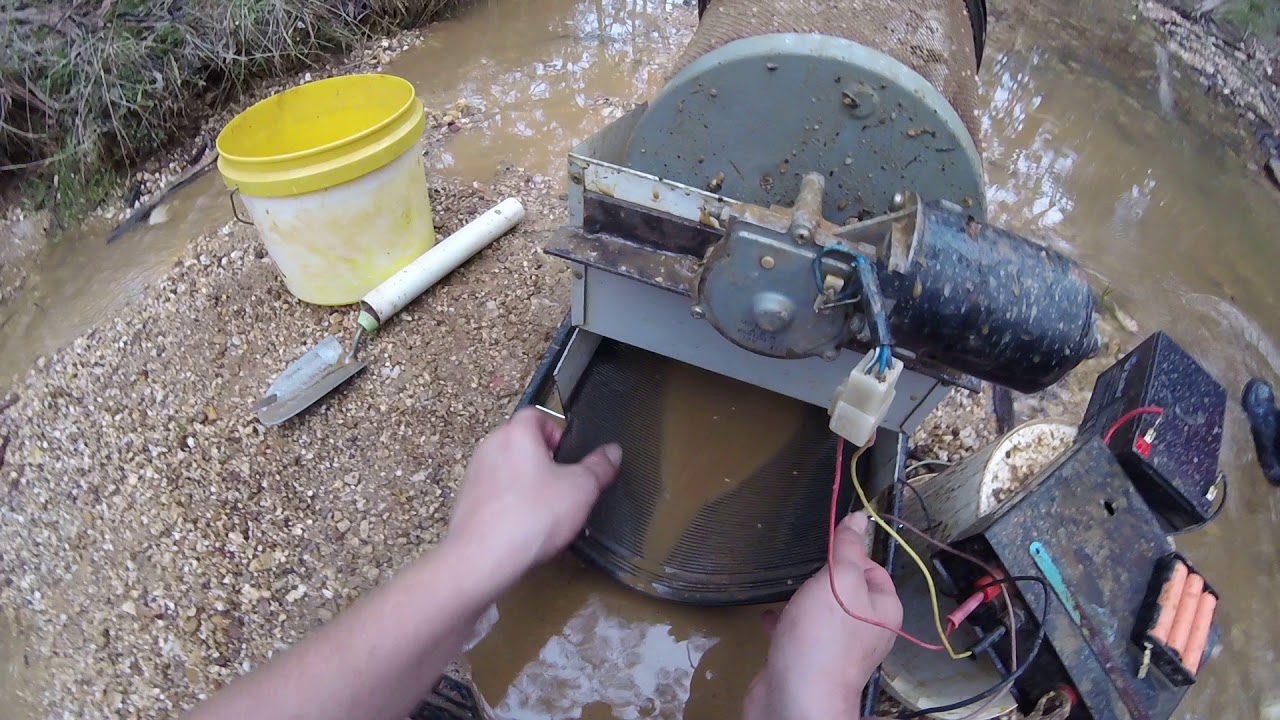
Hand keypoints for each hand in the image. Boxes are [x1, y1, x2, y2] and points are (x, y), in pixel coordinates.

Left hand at [445, 408, 621, 582]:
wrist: (483, 558)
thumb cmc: (529, 518)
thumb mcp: (581, 489)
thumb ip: (599, 467)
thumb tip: (612, 452)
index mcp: (517, 434)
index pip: (537, 415)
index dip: (557, 432)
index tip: (568, 455)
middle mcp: (490, 447)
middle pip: (522, 442)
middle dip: (544, 460)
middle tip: (562, 484)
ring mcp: (475, 475)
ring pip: (508, 469)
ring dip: (527, 483)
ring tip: (546, 509)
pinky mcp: (467, 501)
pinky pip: (496, 494)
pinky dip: (511, 504)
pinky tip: (526, 527)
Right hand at [743, 512, 902, 719]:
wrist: (796, 698)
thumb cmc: (823, 638)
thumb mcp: (839, 580)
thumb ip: (848, 548)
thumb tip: (859, 518)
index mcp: (883, 610)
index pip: (874, 569)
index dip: (852, 552)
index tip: (828, 543)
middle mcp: (864, 630)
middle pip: (847, 590)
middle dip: (825, 576)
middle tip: (804, 564)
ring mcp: (835, 648)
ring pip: (821, 612)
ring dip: (803, 598)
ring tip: (785, 585)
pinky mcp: (807, 659)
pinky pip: (798, 631)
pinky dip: (784, 621)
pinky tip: (768, 615)